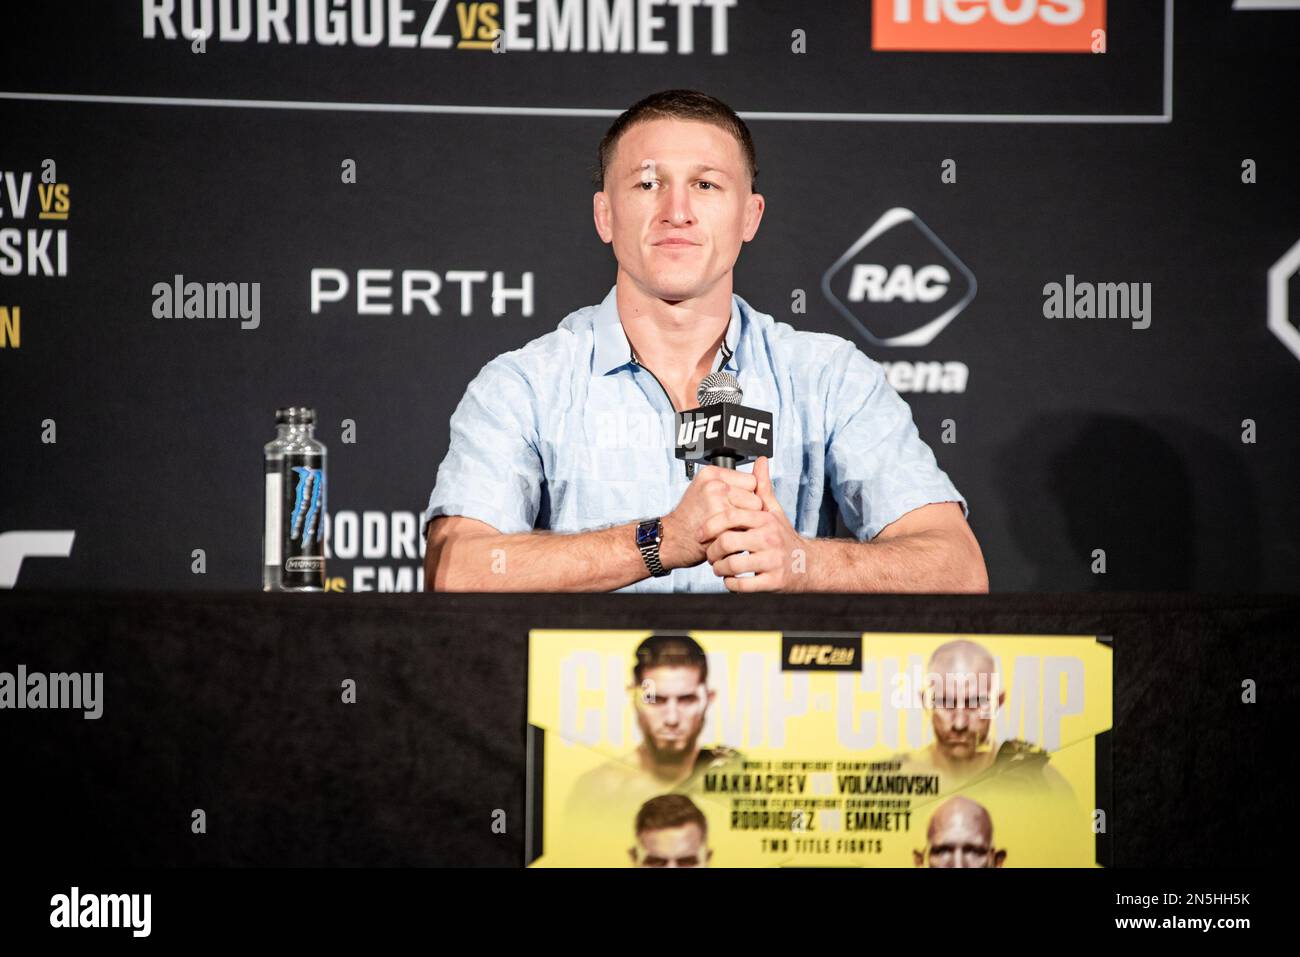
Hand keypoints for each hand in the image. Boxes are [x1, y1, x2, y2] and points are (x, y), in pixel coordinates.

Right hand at [660, 465, 761, 569]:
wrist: (671, 539)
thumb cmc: (689, 518)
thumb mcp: (706, 491)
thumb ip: (730, 484)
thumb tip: (761, 469)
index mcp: (712, 473)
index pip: (751, 480)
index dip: (747, 496)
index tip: (735, 505)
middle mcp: (715, 484)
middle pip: (756, 496)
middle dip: (749, 511)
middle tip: (731, 519)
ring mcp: (717, 501)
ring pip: (754, 512)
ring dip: (747, 523)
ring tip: (730, 527)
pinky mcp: (720, 520)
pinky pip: (746, 527)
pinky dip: (740, 535)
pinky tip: (726, 535)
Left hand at [701, 456, 805, 592]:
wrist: (808, 565)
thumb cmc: (783, 536)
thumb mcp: (774, 511)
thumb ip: (762, 488)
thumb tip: (760, 460)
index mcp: (765, 519)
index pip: (730, 516)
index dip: (709, 525)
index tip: (700, 534)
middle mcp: (769, 538)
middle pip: (726, 541)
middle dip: (711, 551)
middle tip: (709, 555)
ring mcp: (772, 561)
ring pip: (732, 565)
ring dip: (718, 569)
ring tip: (718, 568)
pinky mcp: (773, 581)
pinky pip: (742, 585)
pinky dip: (731, 584)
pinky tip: (730, 580)